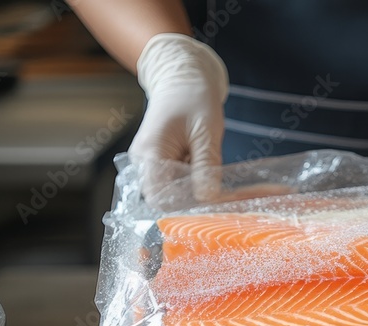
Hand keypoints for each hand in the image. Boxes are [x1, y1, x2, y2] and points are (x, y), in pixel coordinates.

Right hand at [130, 33, 228, 201]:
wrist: (183, 77)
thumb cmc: (193, 97)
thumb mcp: (206, 132)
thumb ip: (206, 166)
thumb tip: (208, 199)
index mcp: (150, 153)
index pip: (159, 197)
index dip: (183, 206)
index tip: (211, 204)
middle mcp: (144, 162)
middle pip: (166, 198)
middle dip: (195, 199)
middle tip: (224, 195)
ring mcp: (151, 163)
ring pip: (174, 191)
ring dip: (198, 189)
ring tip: (219, 177)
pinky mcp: (162, 162)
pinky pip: (179, 181)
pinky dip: (197, 180)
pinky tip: (212, 171)